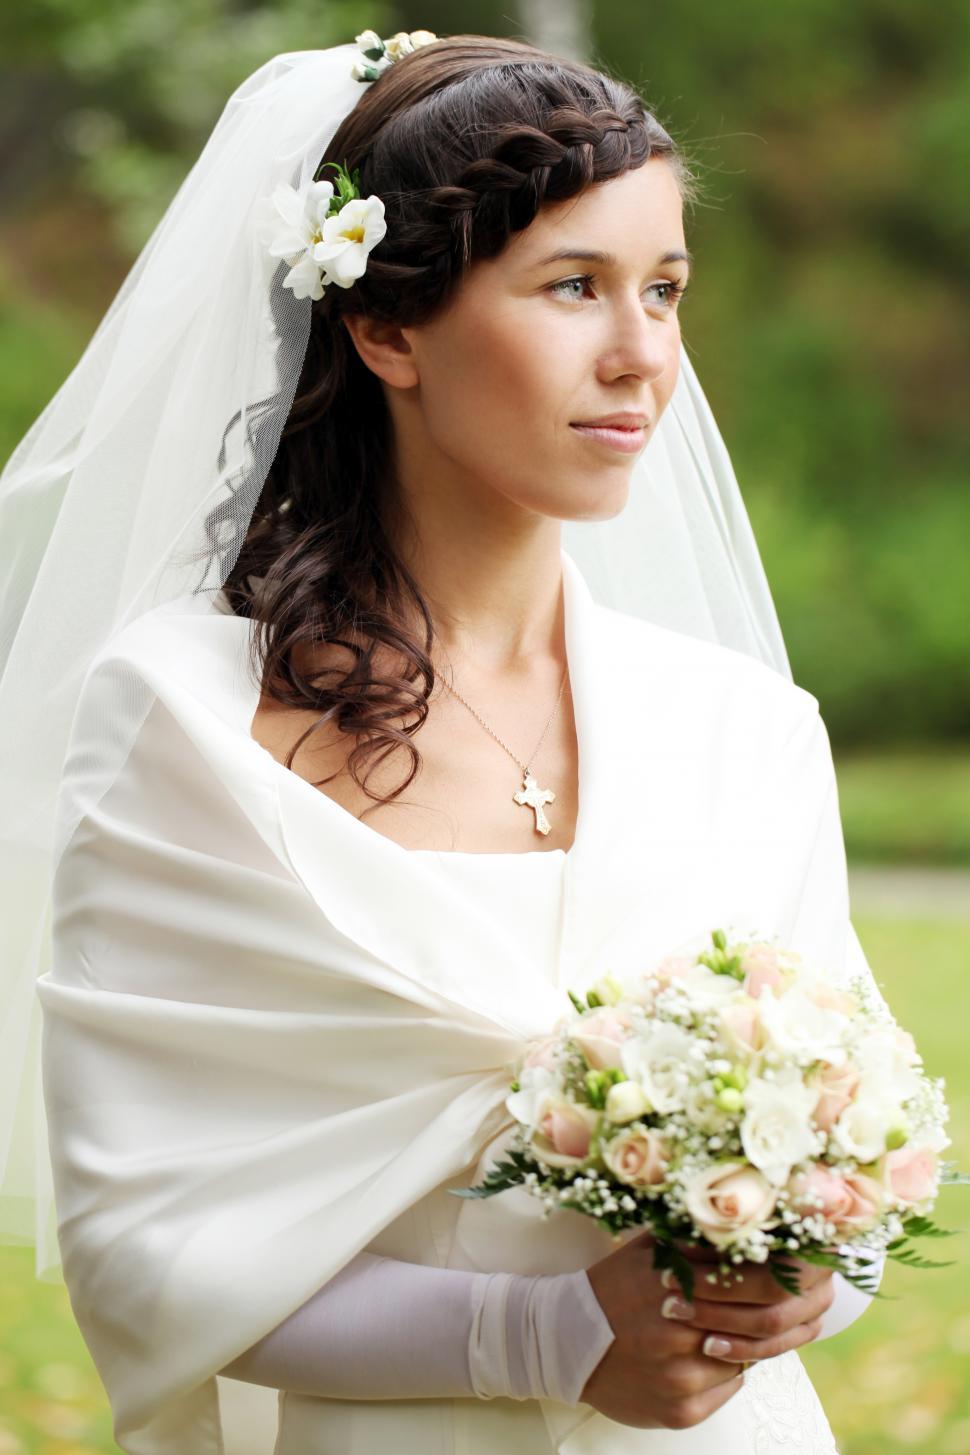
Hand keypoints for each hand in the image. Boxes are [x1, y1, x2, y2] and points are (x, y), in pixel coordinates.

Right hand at [579, 1231, 834, 1430]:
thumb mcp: (649, 1248)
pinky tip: (708, 1356)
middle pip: (747, 1328)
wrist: (564, 1339)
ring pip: (740, 1361)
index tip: (771, 1277)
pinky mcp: (678, 1413)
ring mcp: (680, 1380)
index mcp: (675, 1288)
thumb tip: (742, 1223)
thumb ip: (694, 1237)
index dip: (762, 1284)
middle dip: (756, 1316)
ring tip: (729, 1330)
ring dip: (740, 1346)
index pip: (744, 1289)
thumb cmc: (613, 1286)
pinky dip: (724, 1374)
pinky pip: (725, 1392)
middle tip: (761, 1305)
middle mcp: (679, 1336)